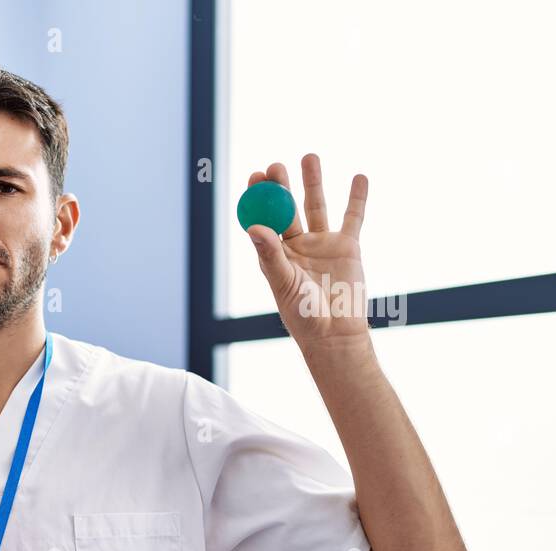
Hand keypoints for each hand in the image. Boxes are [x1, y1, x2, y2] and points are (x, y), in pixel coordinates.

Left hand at [246, 154, 369, 353]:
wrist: (336, 333)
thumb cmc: (303, 314)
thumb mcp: (284, 283)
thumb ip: (270, 255)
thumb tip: (253, 226)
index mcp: (274, 254)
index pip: (263, 218)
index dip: (258, 197)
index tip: (255, 175)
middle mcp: (296, 245)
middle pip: (287, 207)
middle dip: (281, 185)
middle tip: (276, 164)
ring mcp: (322, 244)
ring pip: (317, 206)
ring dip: (313, 182)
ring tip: (309, 156)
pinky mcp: (348, 247)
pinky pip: (354, 218)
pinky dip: (357, 198)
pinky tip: (359, 177)